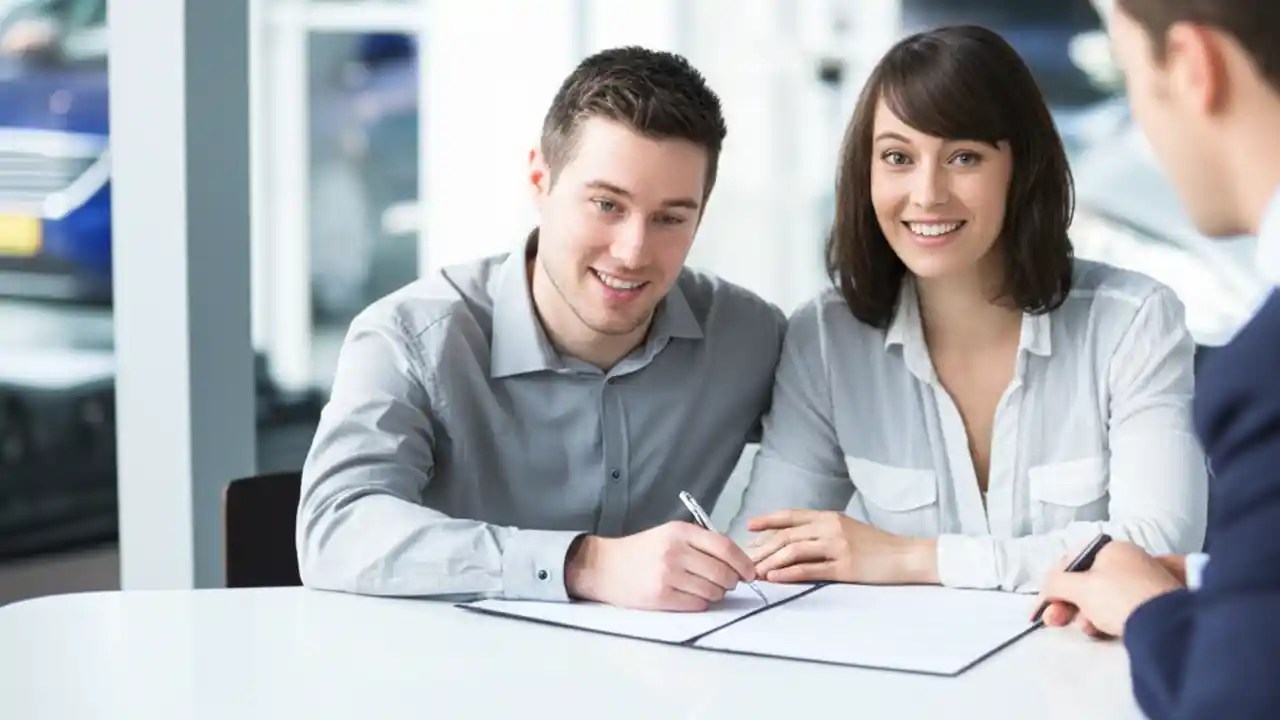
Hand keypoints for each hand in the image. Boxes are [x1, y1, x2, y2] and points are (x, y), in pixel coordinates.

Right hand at [563, 521, 756, 611]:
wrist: (603, 567)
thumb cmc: (641, 551)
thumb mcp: (669, 534)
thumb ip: (701, 544)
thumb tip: (738, 564)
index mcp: (680, 532)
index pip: (725, 547)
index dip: (743, 563)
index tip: (750, 573)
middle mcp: (675, 552)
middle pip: (723, 573)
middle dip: (730, 582)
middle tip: (723, 583)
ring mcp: (667, 575)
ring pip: (713, 592)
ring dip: (714, 594)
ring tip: (700, 588)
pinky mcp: (660, 597)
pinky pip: (697, 605)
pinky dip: (699, 603)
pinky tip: (688, 596)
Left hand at [745, 509, 937, 584]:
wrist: (905, 556)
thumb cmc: (876, 545)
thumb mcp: (847, 529)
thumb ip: (821, 531)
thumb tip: (792, 539)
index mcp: (829, 517)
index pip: (791, 516)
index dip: (768, 520)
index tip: (749, 527)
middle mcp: (830, 527)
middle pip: (787, 535)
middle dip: (763, 547)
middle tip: (746, 559)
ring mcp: (837, 546)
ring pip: (794, 551)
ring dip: (771, 561)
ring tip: (755, 571)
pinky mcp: (844, 567)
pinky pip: (810, 569)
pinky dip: (789, 573)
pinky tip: (775, 577)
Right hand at [1035, 542, 1182, 637]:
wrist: (1166, 624)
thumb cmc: (1120, 597)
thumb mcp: (1079, 587)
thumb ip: (1055, 583)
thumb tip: (1047, 588)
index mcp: (1111, 548)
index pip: (1071, 562)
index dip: (1052, 583)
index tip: (1042, 605)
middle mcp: (1127, 561)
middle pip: (1084, 582)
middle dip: (1065, 603)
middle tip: (1053, 621)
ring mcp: (1140, 582)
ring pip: (1099, 598)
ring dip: (1083, 613)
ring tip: (1085, 627)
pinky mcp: (1149, 605)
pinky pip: (1117, 610)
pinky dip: (1104, 619)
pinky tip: (1101, 629)